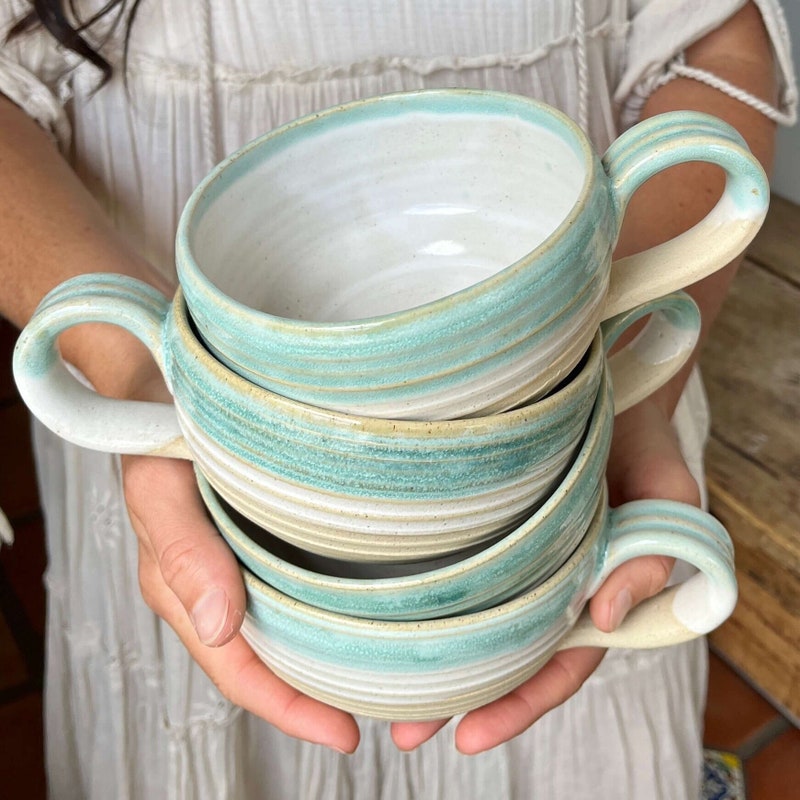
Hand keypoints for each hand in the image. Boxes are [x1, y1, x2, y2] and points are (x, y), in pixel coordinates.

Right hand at [120, 368, 360, 753]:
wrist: (164, 380)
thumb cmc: (158, 428)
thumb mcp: (161, 486)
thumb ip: (183, 554)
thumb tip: (222, 628)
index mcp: (187, 590)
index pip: (240, 670)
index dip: (290, 709)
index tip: (347, 734)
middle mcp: (219, 586)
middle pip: (272, 662)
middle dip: (323, 697)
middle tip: (392, 717)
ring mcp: (244, 563)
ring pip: (289, 629)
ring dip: (332, 659)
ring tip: (393, 678)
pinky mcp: (269, 535)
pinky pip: (300, 585)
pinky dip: (331, 609)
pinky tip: (372, 610)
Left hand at [390, 396, 700, 753]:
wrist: (608, 386)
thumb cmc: (641, 439)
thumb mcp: (668, 489)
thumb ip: (658, 552)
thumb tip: (606, 614)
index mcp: (599, 591)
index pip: (560, 664)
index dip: (520, 704)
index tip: (468, 736)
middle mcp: (554, 582)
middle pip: (509, 656)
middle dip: (462, 700)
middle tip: (406, 734)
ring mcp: (520, 555)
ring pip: (479, 618)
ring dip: (438, 656)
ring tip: (382, 691)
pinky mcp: (486, 523)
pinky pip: (459, 567)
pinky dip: (432, 593)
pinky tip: (387, 610)